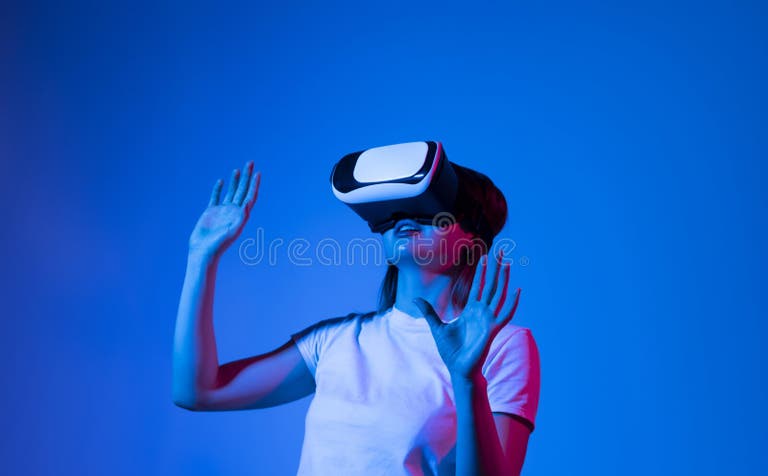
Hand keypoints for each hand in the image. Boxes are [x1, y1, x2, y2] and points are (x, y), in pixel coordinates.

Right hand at [188, 161, 260, 259]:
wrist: (204, 251)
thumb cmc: (219, 244)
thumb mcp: (233, 230)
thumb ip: (241, 217)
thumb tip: (248, 203)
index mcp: (241, 215)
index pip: (250, 196)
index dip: (255, 185)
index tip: (258, 173)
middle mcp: (233, 212)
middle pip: (242, 190)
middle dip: (247, 177)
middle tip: (250, 163)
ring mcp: (222, 211)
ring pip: (230, 192)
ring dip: (235, 181)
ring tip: (237, 170)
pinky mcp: (211, 212)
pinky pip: (215, 197)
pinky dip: (218, 189)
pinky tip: (220, 182)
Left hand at [413, 249, 520, 380]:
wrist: (458, 368)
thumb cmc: (451, 351)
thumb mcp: (436, 327)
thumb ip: (429, 311)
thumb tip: (415, 299)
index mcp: (470, 310)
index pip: (477, 286)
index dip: (481, 272)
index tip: (484, 257)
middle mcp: (481, 312)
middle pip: (491, 285)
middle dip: (496, 268)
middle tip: (502, 251)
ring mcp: (488, 319)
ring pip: (499, 294)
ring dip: (504, 278)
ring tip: (508, 263)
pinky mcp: (492, 328)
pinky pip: (506, 313)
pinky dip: (512, 303)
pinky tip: (518, 290)